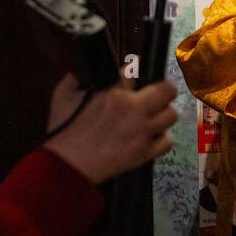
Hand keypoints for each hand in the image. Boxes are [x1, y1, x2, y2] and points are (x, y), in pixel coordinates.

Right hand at [43, 76, 176, 183]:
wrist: (68, 164)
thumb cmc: (64, 130)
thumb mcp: (63, 96)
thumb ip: (75, 78)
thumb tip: (81, 71)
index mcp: (116, 94)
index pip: (135, 71)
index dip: (133, 71)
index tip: (131, 74)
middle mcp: (135, 111)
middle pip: (168, 91)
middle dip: (163, 89)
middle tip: (155, 94)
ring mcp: (142, 133)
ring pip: (171, 115)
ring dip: (163, 113)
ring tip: (153, 115)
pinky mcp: (145, 153)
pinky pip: (167, 141)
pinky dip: (162, 138)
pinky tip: (151, 136)